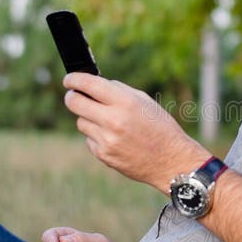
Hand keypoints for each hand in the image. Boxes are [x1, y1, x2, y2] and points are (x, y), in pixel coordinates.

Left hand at [62, 73, 207, 190]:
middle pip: (75, 103)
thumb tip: (95, 85)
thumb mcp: (145, 102)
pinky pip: (89, 140)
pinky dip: (97, 137)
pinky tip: (115, 139)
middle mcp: (113, 120)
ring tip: (109, 123)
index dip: (74, 79)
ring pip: (81, 122)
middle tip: (73, 95)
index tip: (69, 79)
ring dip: (89, 119)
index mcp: (125, 103)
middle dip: (72, 97)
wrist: (171, 161)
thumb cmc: (161, 128)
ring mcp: (107, 140)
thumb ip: (119, 92)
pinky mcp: (104, 155)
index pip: (89, 84)